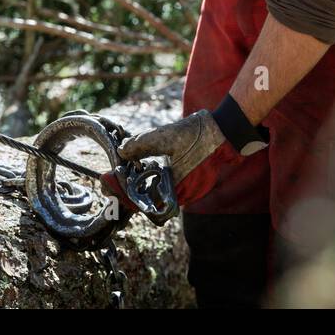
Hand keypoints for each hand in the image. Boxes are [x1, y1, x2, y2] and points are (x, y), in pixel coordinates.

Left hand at [106, 110, 231, 209]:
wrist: (225, 130)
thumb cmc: (198, 134)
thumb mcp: (165, 137)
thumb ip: (141, 145)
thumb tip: (121, 151)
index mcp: (178, 188)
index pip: (145, 204)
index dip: (125, 196)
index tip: (109, 186)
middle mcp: (186, 195)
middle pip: (151, 202)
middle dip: (131, 192)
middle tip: (113, 180)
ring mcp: (192, 190)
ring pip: (160, 195)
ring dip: (143, 186)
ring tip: (127, 174)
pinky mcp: (194, 183)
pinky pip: (171, 187)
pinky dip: (157, 181)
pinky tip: (147, 169)